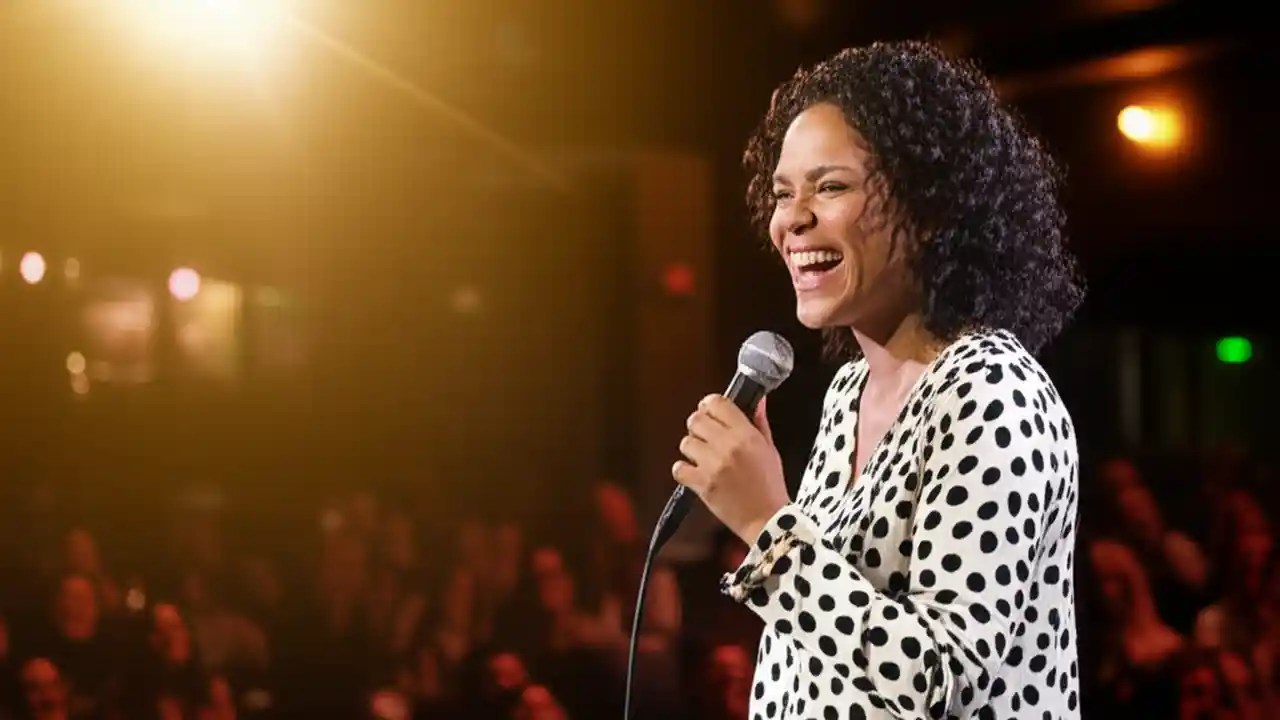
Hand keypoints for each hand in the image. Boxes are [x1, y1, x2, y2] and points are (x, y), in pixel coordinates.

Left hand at [673, 394, 788, 544]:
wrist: (767, 520)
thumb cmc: (770, 485)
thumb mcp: (770, 449)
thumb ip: (760, 422)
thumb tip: (758, 400)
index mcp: (746, 434)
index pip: (716, 403)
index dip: (710, 405)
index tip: (711, 413)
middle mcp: (728, 445)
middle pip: (695, 419)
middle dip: (699, 426)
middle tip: (706, 437)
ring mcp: (713, 465)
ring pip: (685, 442)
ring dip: (692, 450)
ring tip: (704, 459)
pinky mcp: (702, 484)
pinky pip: (678, 468)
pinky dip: (684, 471)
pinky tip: (696, 474)